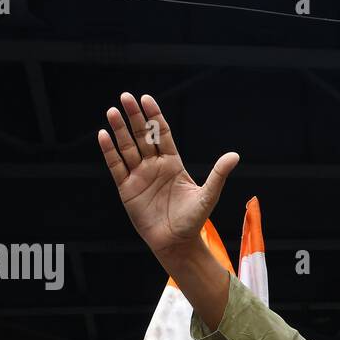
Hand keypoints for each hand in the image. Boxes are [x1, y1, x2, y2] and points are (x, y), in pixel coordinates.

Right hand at [98, 93, 239, 261]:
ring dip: (119, 130)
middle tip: (126, 97)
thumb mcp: (208, 195)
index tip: (146, 99)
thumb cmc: (193, 221)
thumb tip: (235, 155)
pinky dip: (109, 151)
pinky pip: (116, 166)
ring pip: (127, 148)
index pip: (161, 134)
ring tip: (112, 111)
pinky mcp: (127, 189)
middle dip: (134, 117)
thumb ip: (218, 174)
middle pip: (142, 136)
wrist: (177, 243)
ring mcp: (139, 176)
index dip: (154, 116)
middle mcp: (154, 166)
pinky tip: (104, 135)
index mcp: (173, 163)